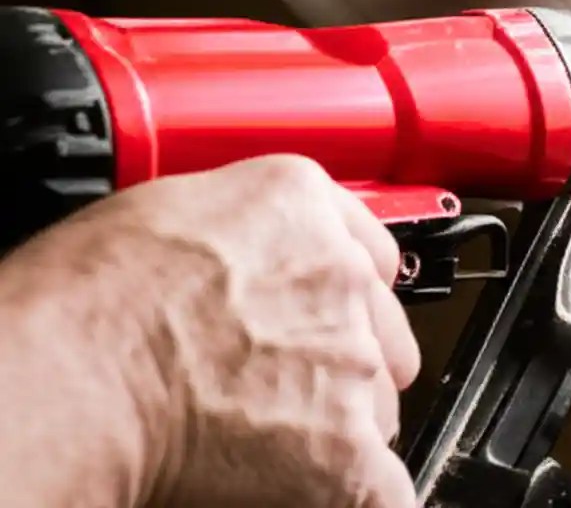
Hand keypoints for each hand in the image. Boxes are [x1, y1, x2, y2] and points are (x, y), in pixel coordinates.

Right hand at [0, 155, 418, 506]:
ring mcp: (351, 361)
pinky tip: (326, 493)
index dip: (347, 294)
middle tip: (278, 384)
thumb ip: (240, 237)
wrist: (70, 375)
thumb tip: (238, 269)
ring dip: (336, 427)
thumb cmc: (82, 304)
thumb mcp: (171, 215)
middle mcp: (340, 276)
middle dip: (342, 361)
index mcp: (298, 207)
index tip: (331, 313)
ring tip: (256, 438)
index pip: (368, 253)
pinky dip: (357, 495)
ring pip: (377, 408)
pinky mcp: (346, 447)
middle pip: (379, 333)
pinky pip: (385, 487)